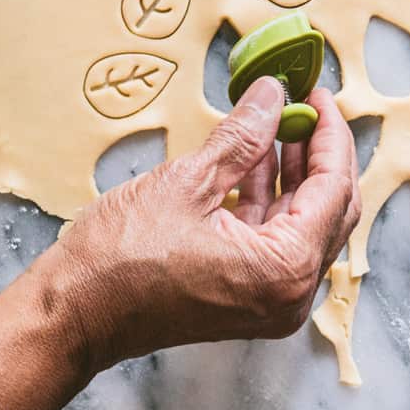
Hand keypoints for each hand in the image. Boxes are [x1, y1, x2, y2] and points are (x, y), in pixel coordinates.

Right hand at [59, 77, 360, 373]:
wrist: (76, 314)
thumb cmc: (121, 260)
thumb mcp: (188, 182)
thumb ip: (242, 136)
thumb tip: (272, 95)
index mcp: (285, 269)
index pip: (334, 190)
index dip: (329, 137)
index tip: (316, 98)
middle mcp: (289, 295)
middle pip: (330, 212)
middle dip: (320, 157)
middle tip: (304, 109)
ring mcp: (269, 303)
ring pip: (304, 227)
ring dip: (295, 177)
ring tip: (279, 126)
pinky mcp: (247, 301)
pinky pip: (276, 244)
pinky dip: (271, 203)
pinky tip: (255, 163)